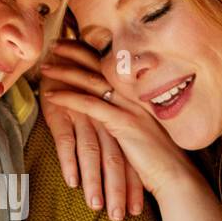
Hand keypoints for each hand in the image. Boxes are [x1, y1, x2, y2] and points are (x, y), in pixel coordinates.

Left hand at [41, 42, 200, 202]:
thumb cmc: (160, 159)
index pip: (111, 66)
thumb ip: (129, 119)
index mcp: (140, 94)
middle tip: (54, 44)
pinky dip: (69, 98)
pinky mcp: (124, 123)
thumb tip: (112, 115)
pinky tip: (51, 95)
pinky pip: (90, 105)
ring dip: (66, 73)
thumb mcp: (144, 132)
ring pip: (92, 82)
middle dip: (75, 53)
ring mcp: (130, 107)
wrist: (176, 176)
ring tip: (45, 66)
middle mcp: (135, 95)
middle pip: (100, 66)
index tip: (71, 44)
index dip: (90, 53)